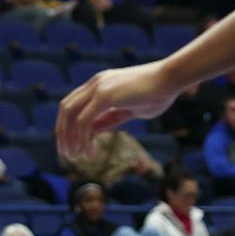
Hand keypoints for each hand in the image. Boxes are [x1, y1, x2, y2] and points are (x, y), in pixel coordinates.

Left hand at [57, 62, 179, 159]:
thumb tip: (92, 130)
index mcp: (99, 83)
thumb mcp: (128, 109)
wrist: (172, 78)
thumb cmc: (157, 93)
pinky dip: (82, 138)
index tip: (72, 144)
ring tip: (74, 156)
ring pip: (70, 114)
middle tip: (67, 154)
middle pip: (65, 108)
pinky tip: (89, 152)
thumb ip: (109, 118)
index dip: (68, 125)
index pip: (73, 103)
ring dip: (68, 138)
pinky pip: (84, 120)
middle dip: (62, 133)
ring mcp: (99, 87)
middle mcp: (95, 83)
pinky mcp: (105, 96)